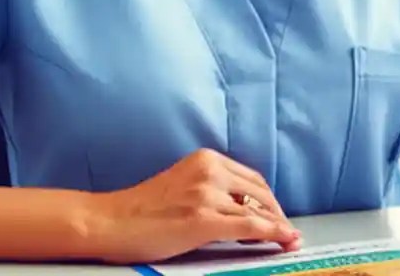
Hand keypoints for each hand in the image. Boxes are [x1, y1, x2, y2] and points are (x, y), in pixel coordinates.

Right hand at [91, 149, 300, 263]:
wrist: (109, 222)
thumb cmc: (141, 210)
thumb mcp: (182, 186)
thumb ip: (211, 190)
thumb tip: (242, 209)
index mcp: (205, 159)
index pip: (251, 178)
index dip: (269, 199)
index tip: (278, 214)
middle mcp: (210, 170)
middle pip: (259, 192)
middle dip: (276, 213)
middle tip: (286, 231)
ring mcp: (207, 194)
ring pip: (258, 210)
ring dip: (279, 226)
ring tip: (289, 239)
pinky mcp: (204, 218)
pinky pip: (250, 226)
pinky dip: (272, 233)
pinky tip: (284, 239)